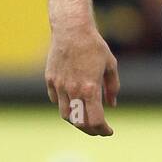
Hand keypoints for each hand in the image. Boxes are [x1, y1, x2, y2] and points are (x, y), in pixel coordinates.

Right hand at [45, 20, 119, 135]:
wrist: (71, 29)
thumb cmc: (94, 46)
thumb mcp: (110, 66)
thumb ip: (112, 88)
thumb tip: (111, 105)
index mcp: (90, 88)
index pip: (95, 121)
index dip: (103, 130)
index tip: (108, 131)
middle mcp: (73, 90)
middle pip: (79, 123)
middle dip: (91, 130)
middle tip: (99, 129)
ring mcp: (59, 86)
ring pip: (65, 115)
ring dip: (76, 121)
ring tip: (85, 119)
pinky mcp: (50, 80)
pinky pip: (56, 101)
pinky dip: (65, 106)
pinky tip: (73, 103)